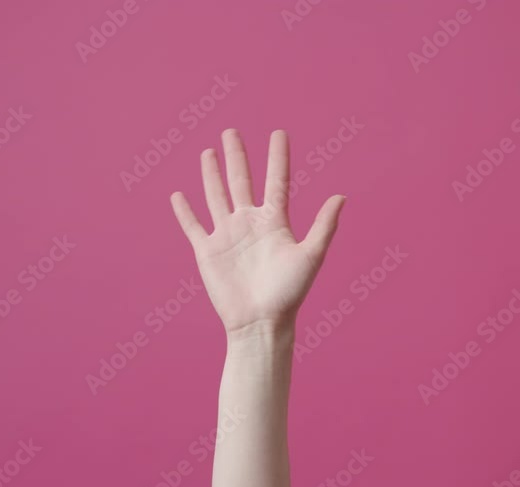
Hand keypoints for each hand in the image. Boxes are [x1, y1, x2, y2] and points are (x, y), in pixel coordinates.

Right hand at [170, 129, 345, 336]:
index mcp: (274, 222)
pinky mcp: (207, 252)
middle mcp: (249, 224)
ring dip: (211, 174)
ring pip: (216, 196)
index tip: (278, 133)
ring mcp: (227, 236)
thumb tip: (341, 197)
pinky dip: (185, 211)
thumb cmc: (289, 293)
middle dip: (236, 156)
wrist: (260, 322)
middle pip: (240, 181)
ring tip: (208, 152)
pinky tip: (179, 195)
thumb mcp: (310, 256)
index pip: (276, 181)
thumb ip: (324, 226)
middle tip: (231, 131)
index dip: (278, 157)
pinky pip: (193, 226)